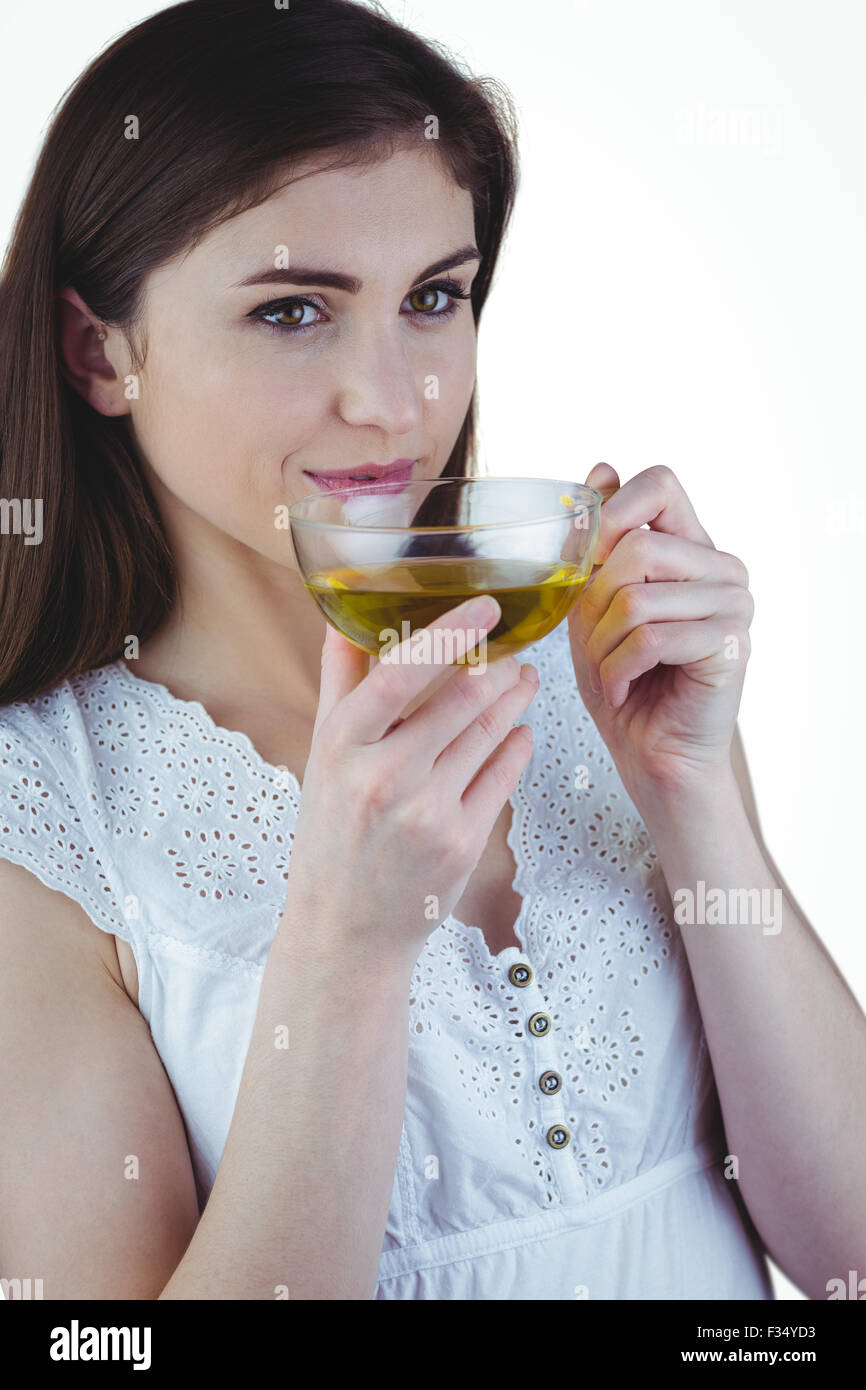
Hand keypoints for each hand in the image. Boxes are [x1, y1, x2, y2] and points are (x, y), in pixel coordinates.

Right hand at [284, 597, 539, 972]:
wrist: (347, 928)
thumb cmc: (332, 832)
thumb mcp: (322, 755)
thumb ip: (340, 682)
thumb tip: (344, 613)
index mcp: (341, 747)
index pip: (398, 676)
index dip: (447, 636)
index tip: (485, 606)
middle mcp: (383, 778)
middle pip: (459, 701)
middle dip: (497, 666)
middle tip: (514, 645)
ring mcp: (427, 813)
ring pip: (489, 734)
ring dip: (514, 699)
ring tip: (524, 679)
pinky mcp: (463, 842)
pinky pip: (504, 776)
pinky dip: (518, 746)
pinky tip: (521, 731)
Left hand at [568, 462, 753, 802]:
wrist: (653, 757)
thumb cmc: (623, 684)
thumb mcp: (594, 607)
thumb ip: (599, 546)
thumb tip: (600, 466)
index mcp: (691, 548)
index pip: (660, 482)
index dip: (613, 510)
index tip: (588, 558)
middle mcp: (722, 569)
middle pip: (638, 545)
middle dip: (594, 603)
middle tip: (593, 647)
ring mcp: (734, 605)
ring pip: (638, 596)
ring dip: (602, 645)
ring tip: (609, 676)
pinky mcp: (730, 645)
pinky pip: (651, 639)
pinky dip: (618, 671)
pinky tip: (623, 692)